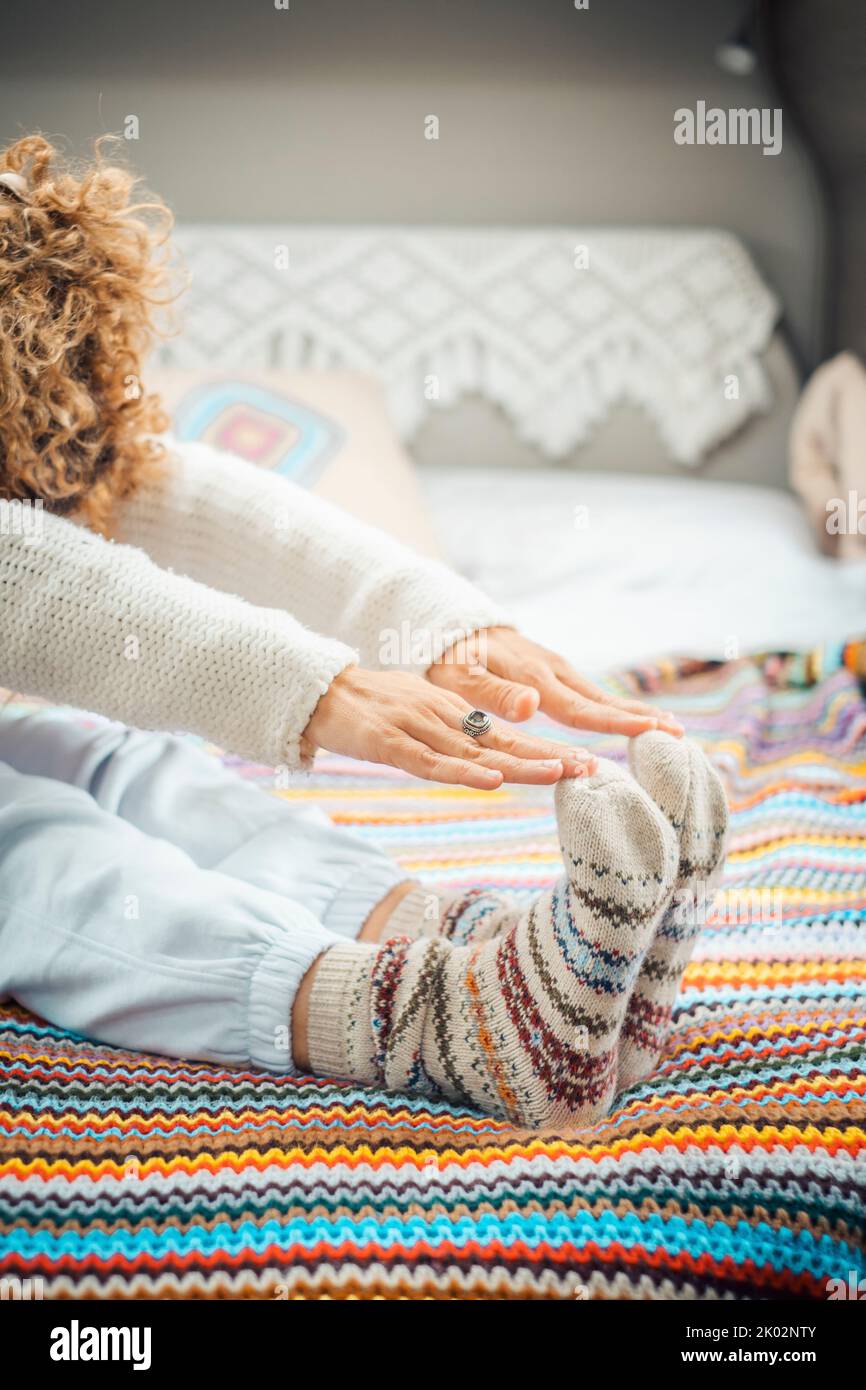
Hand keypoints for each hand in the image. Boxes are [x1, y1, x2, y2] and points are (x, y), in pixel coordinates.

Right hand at [302, 665, 596, 789]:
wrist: (319, 692)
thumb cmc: (370, 710)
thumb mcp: (419, 720)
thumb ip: (451, 738)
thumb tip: (487, 761)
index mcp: (452, 713)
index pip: (507, 737)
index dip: (545, 751)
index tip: (584, 765)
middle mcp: (443, 717)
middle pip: (503, 743)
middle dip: (548, 756)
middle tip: (590, 769)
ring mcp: (417, 728)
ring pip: (476, 751)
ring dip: (519, 764)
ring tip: (560, 772)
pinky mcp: (389, 742)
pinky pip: (430, 761)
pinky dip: (462, 771)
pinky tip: (490, 780)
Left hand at [428, 628, 684, 736]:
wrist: (448, 625)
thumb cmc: (448, 657)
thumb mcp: (458, 678)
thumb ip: (493, 695)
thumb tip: (533, 707)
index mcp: (533, 678)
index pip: (580, 708)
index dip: (615, 723)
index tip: (651, 731)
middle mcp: (551, 672)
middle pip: (601, 701)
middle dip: (640, 717)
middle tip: (679, 735)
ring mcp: (554, 668)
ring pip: (599, 695)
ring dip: (633, 710)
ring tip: (667, 727)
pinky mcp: (551, 669)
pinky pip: (587, 691)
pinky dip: (613, 704)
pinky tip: (627, 716)